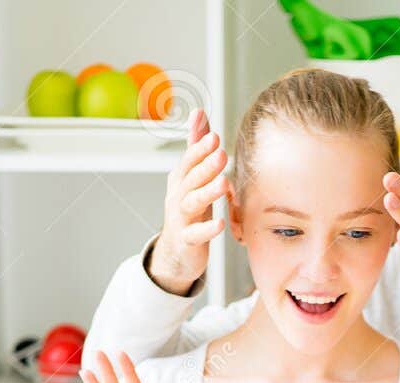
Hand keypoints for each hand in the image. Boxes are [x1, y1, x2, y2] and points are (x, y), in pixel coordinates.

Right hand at [147, 108, 227, 295]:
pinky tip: (219, 224)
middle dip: (204, 165)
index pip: (188, 160)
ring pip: (192, 203)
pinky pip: (196, 235)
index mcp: (181, 180)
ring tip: (223, 183)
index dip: (199, 148)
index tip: (214, 136)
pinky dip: (206, 229)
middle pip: (190, 178)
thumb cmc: (188, 211)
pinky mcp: (187, 241)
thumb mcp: (191, 177)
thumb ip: (195, 146)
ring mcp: (181, 219)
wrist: (175, 252)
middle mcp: (178, 197)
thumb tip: (199, 113)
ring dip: (207, 192)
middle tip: (220, 153)